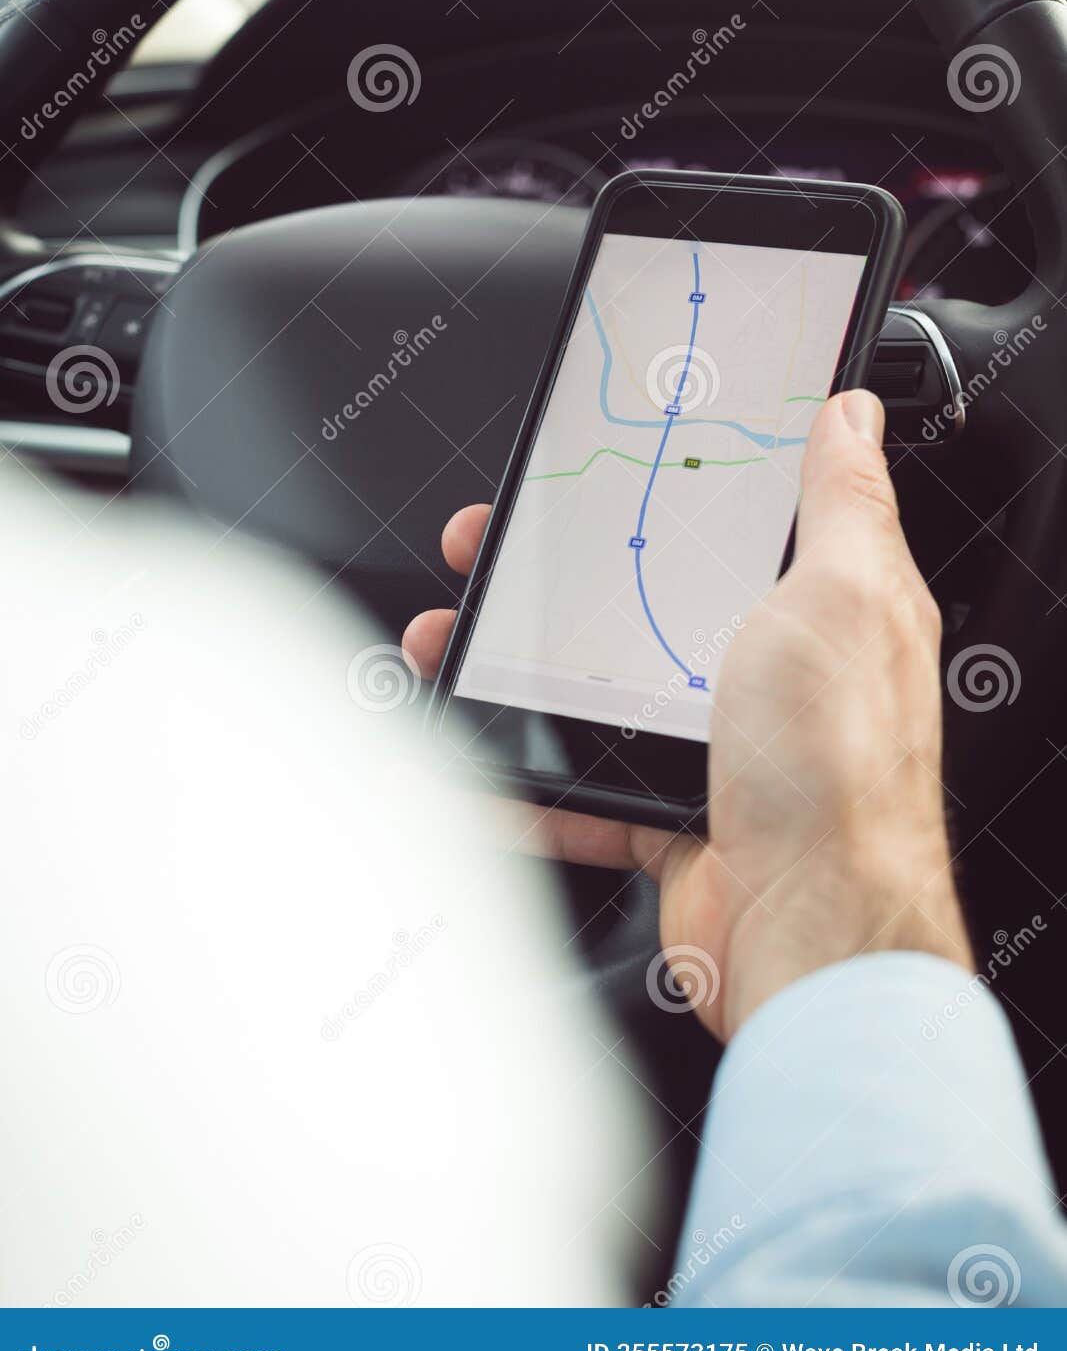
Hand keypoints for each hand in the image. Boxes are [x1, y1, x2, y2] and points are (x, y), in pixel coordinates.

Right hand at [404, 391, 971, 1041]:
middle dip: (550, 580)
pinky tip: (471, 761)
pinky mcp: (676, 819)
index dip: (654, 487)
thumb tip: (849, 416)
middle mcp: (771, 678)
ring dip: (513, 671)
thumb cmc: (839, 769)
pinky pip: (580, 790)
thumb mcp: (847, 595)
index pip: (726, 524)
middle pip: (640, 604)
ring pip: (595, 693)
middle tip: (485, 554)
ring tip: (446, 646)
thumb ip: (844, 502)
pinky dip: (521, 781)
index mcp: (818, 610)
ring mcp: (718, 751)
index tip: (588, 468)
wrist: (812, 934)